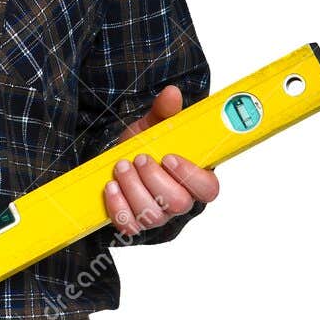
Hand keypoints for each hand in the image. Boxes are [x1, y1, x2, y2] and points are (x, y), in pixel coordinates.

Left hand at [104, 84, 219, 236]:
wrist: (118, 162)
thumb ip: (165, 112)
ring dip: (133, 188)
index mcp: (194, 178)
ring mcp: (158, 216)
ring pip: (153, 215)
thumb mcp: (154, 126)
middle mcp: (180, 201)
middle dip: (154, 179)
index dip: (191, 176)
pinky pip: (130, 226)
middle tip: (139, 158)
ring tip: (121, 166)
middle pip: (179, 203)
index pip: (208, 189)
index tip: (170, 157)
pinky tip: (110, 187)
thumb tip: (172, 93)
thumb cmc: (144, 146)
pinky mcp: (136, 224)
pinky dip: (118, 207)